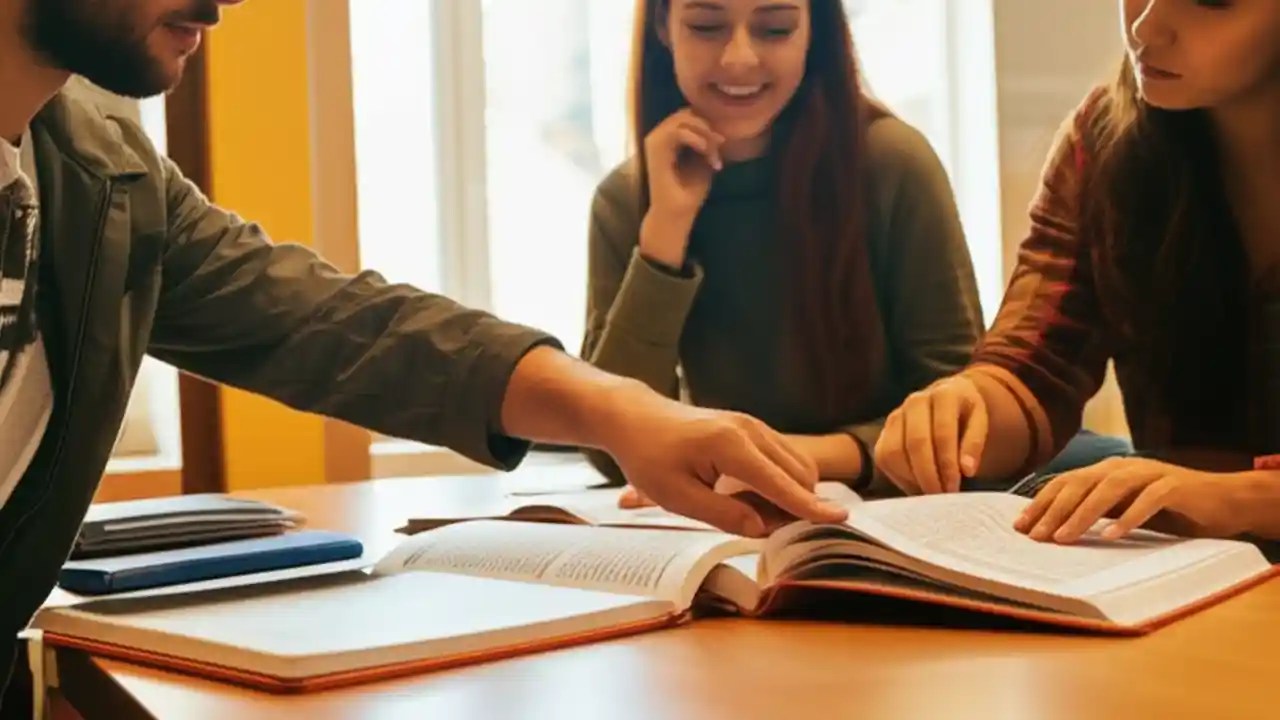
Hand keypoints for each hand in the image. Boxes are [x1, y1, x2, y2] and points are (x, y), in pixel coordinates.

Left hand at [599, 391, 840, 535]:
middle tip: (760, 527)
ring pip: (796, 464)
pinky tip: (750, 495)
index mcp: (731, 447)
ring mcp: (753, 425)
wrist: (635, 417)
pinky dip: (780, 480)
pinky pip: (782, 456)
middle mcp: (750, 430)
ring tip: (748, 511)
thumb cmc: (649, 457)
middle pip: (798, 474)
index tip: (841, 520)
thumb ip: (722, 515)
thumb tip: (762, 528)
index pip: (781, 484)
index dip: (810, 507)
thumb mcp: (677, 497)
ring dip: (789, 493)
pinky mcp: (751, 427)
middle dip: (796, 506)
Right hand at [640, 109, 723, 267]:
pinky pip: (676, 131)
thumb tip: (718, 129)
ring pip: (682, 118)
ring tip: (713, 150)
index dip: (708, 123)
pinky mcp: (655, 149)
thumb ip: (707, 144)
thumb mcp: (704, 162)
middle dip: (707, 126)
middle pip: (686, 113)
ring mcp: (655, 141)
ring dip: (703, 132)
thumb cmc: (689, 192)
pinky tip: (705, 150)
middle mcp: (659, 136)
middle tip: (721, 143)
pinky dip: (695, 138)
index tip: (722, 143)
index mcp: (669, 138)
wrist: (676, 214)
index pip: (689, 115)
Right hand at [875, 374, 987, 494]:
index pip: (943, 434)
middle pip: (915, 443)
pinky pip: (883, 458)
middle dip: (929, 475)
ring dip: (912, 478)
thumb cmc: (965, 414)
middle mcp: (915, 401)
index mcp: (943, 394)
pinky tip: (917, 485)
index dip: (948, 464)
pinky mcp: (883, 431)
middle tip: (941, 496)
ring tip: (930, 493)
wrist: (945, 399)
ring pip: (894, 452)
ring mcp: (895, 416)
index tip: (954, 488)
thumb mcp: (980, 421)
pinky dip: (898, 477)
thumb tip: (967, 470)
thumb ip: (975, 442)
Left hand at [1013, 458, 1247, 542]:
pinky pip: (1149, 499)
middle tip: (1037, 537)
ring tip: (1064, 538)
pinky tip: (1112, 534)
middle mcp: (1123, 467)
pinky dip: (1129, 516)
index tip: (1020, 527)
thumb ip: (1094, 510)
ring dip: (1083, 514)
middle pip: (1080, 484)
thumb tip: (1052, 527)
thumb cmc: (1166, 508)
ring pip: (1109, 489)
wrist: (1222, 500)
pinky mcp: (1175, 486)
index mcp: (1106, 471)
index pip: (1065, 483)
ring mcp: (1149, 474)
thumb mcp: (1122, 508)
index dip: (1041, 503)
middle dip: (1054, 511)